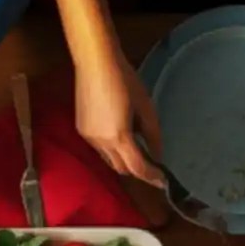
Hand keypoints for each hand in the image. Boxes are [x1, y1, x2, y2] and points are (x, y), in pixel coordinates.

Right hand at [73, 50, 163, 187]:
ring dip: (123, 160)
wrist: (95, 63)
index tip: (163, 181)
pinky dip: (112, 149)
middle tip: (152, 165)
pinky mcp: (82, 130)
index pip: (137, 167)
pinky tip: (119, 135)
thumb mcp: (146, 107)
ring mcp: (88, 138)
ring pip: (109, 160)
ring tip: (136, 150)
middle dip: (137, 170)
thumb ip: (152, 134)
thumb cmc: (125, 80)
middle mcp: (101, 143)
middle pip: (121, 168)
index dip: (151, 176)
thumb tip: (158, 154)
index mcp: (119, 136)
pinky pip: (100, 149)